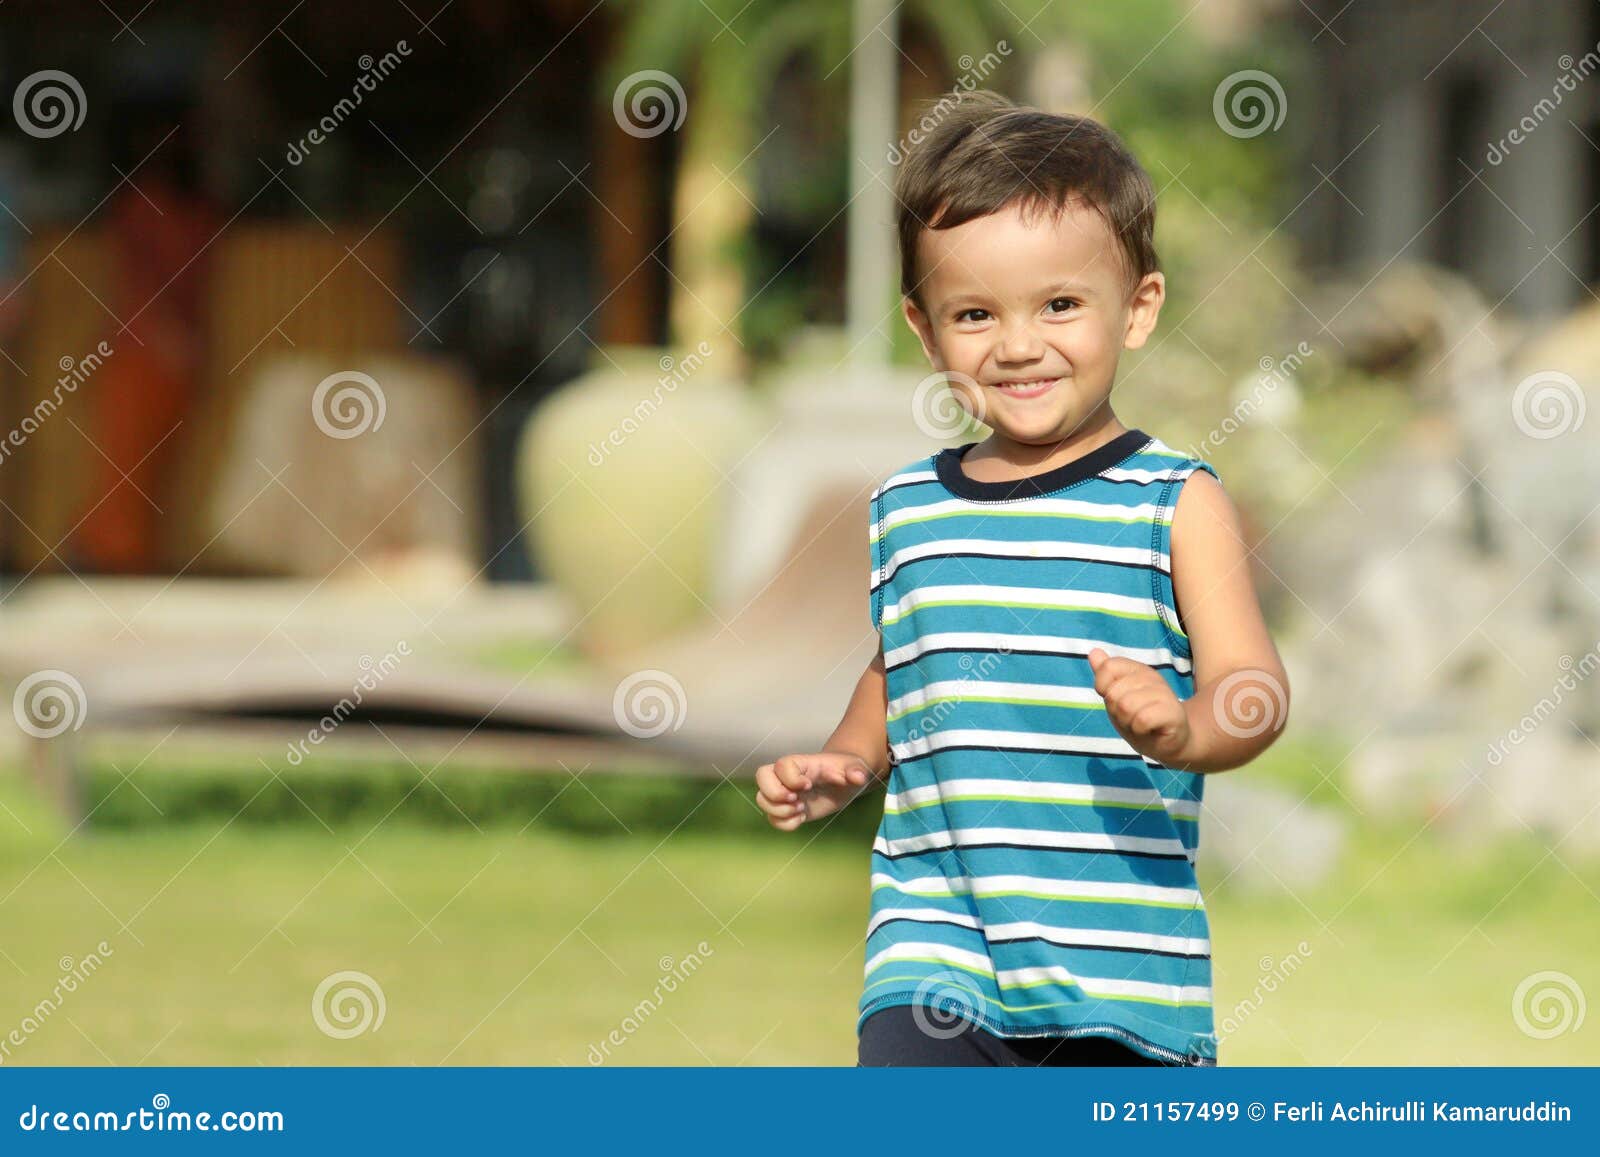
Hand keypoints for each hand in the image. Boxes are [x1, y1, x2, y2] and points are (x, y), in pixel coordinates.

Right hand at [754, 752, 872, 830]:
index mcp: (801, 762)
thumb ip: (855, 771)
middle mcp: (787, 776)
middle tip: (797, 801)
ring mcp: (785, 792)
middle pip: (761, 777)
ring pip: (762, 800)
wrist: (844, 781)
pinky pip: (773, 819)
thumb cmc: (847, 770)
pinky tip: (801, 818)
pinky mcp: (788, 809)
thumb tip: (856, 777)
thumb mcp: (855, 768)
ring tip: (800, 810)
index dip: (791, 778)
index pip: (782, 765)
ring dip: (780, 811)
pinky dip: (785, 824)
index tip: (809, 785)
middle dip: (775, 794)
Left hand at [1088, 648, 1190, 763]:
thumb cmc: (1140, 719)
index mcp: (1137, 669)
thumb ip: (1105, 674)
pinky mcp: (1174, 713)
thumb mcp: (1117, 697)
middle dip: (1116, 712)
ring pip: (1126, 706)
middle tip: (1131, 718)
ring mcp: (1165, 694)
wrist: (1169, 743)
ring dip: (1127, 722)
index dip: (1103, 687)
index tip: (1116, 700)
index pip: (1109, 667)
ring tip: (1140, 724)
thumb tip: (1093, 651)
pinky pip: (1142, 719)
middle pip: (1114, 693)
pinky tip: (1149, 730)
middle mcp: (1152, 677)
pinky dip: (1139, 729)